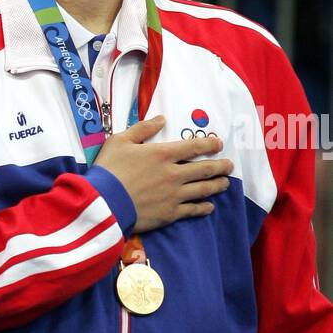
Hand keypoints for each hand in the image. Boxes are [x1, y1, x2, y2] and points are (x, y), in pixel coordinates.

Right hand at [94, 115, 233, 233]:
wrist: (103, 203)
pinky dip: (204, 208)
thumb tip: (162, 119)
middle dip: (220, 166)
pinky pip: (193, 210)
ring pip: (203, 189)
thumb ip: (142, 129)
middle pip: (205, 169)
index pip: (194, 146)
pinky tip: (209, 207)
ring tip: (225, 183)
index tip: (219, 144)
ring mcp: (174, 195)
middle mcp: (174, 173)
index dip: (210, 145)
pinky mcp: (170, 213)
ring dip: (217, 185)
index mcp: (163, 154)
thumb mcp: (119, 141)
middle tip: (229, 165)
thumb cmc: (109, 170)